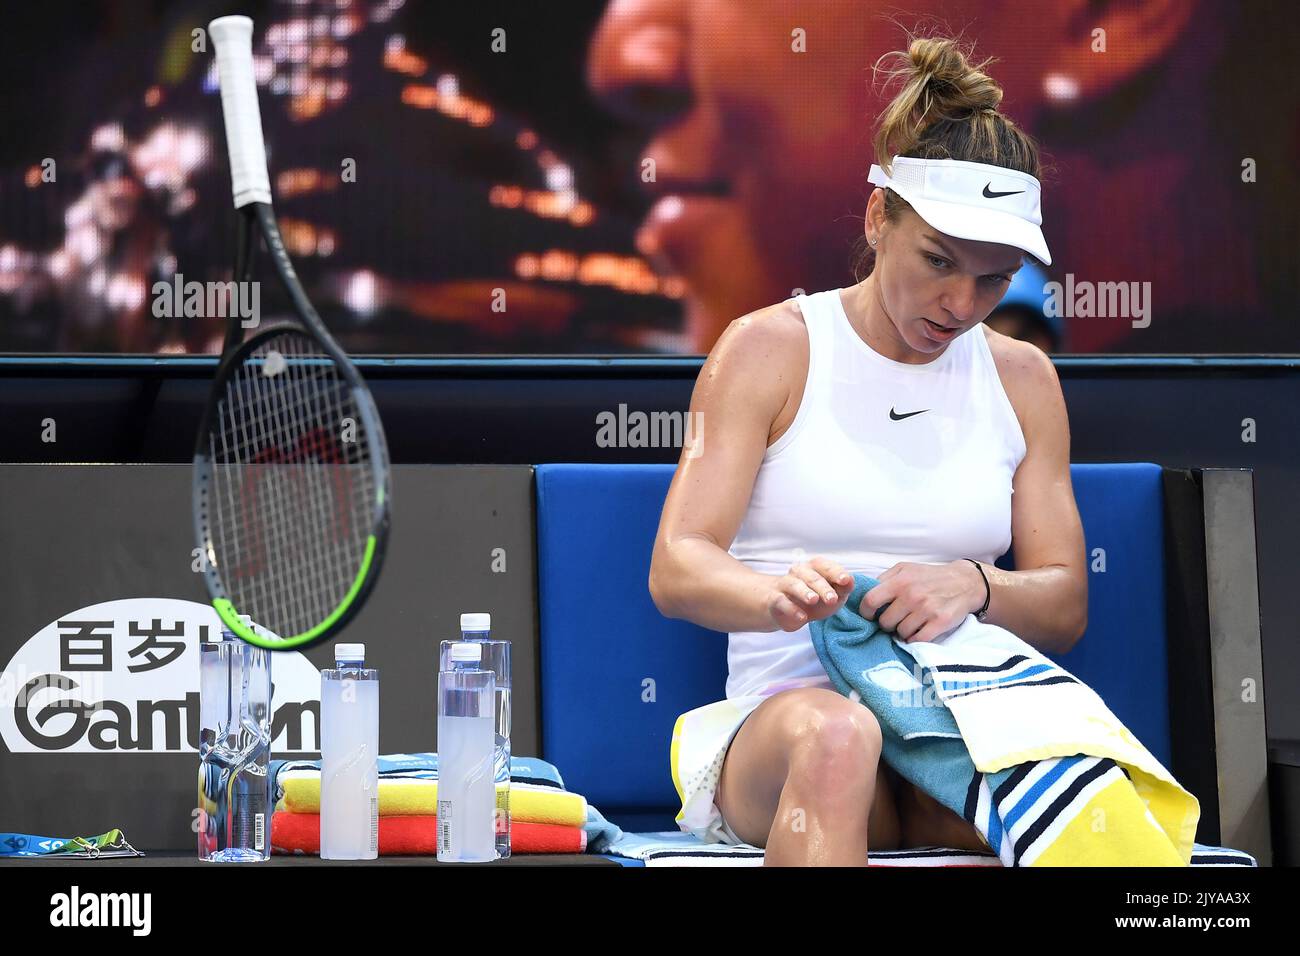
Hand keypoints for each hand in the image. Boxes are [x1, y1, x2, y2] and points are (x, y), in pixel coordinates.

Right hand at [765, 556, 855, 631]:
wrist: (783, 609)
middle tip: (832, 599)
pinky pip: (781, 601)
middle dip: (823, 587)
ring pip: (794, 585)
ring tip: (813, 600)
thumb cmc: (813, 600)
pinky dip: (791, 609)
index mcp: (815, 568)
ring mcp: (785, 585)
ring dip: (804, 592)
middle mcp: (799, 572)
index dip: (835, 572)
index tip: (845, 580)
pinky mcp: (774, 600)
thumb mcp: (832, 595)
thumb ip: (843, 588)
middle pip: (812, 577)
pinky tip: (802, 617)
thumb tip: (850, 581)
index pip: (825, 565)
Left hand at [858, 560, 984, 642]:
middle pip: (885, 622)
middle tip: (895, 619)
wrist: (965, 582)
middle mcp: (912, 595)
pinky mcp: (940, 622)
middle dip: (887, 624)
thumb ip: (884, 579)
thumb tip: (865, 595)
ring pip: (900, 632)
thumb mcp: (905, 569)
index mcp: (900, 581)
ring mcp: (927, 610)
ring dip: (902, 631)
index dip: (866, 612)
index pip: (870, 601)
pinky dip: (915, 639)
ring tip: (910, 622)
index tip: (870, 616)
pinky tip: (919, 631)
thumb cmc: (930, 577)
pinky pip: (917, 640)